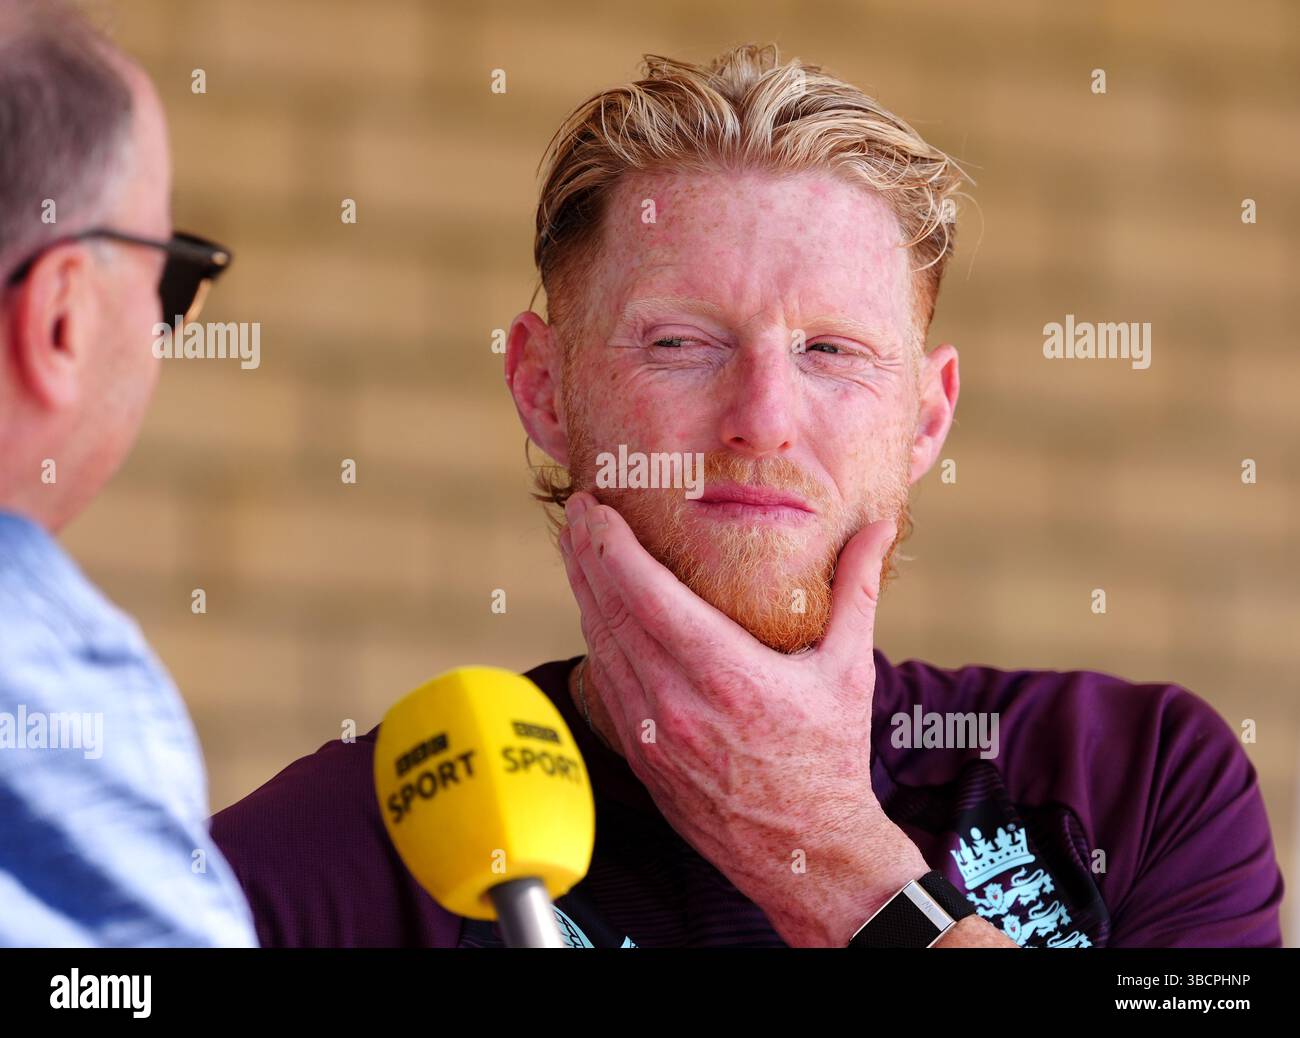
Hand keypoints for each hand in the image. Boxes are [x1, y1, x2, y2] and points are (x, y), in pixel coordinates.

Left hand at [558, 490, 929, 945]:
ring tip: (578, 550)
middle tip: (579, 512)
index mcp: (726, 674)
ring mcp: (652, 734)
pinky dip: (596, 640)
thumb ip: (857, 590)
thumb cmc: (830, 757)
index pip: (646, 594)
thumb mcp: (850, 669)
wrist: (806, 853)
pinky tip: (595, 613)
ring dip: (584, 593)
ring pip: (600, 646)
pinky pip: (606, 684)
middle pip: (611, 612)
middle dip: (588, 555)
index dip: (612, 546)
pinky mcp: (642, 756)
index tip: (597, 509)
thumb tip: (880, 527)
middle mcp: (677, 703)